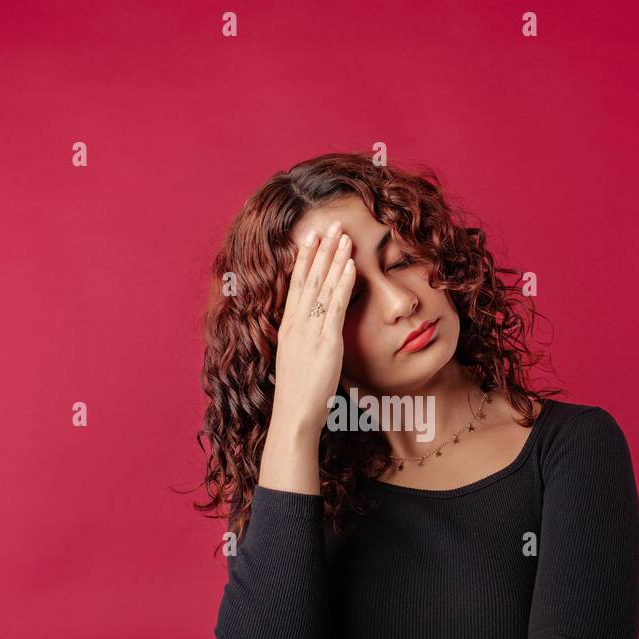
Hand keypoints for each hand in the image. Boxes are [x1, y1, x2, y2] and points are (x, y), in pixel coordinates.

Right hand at [270, 220, 356, 434]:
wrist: (294, 414)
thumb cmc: (297, 394)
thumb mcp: (298, 361)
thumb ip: (305, 342)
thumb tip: (315, 335)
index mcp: (288, 326)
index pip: (297, 284)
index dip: (305, 259)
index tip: (312, 237)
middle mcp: (296, 323)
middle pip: (309, 278)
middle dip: (321, 249)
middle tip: (330, 224)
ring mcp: (310, 330)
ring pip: (322, 286)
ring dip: (334, 258)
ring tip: (344, 236)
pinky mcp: (325, 341)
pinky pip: (335, 306)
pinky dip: (342, 283)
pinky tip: (350, 266)